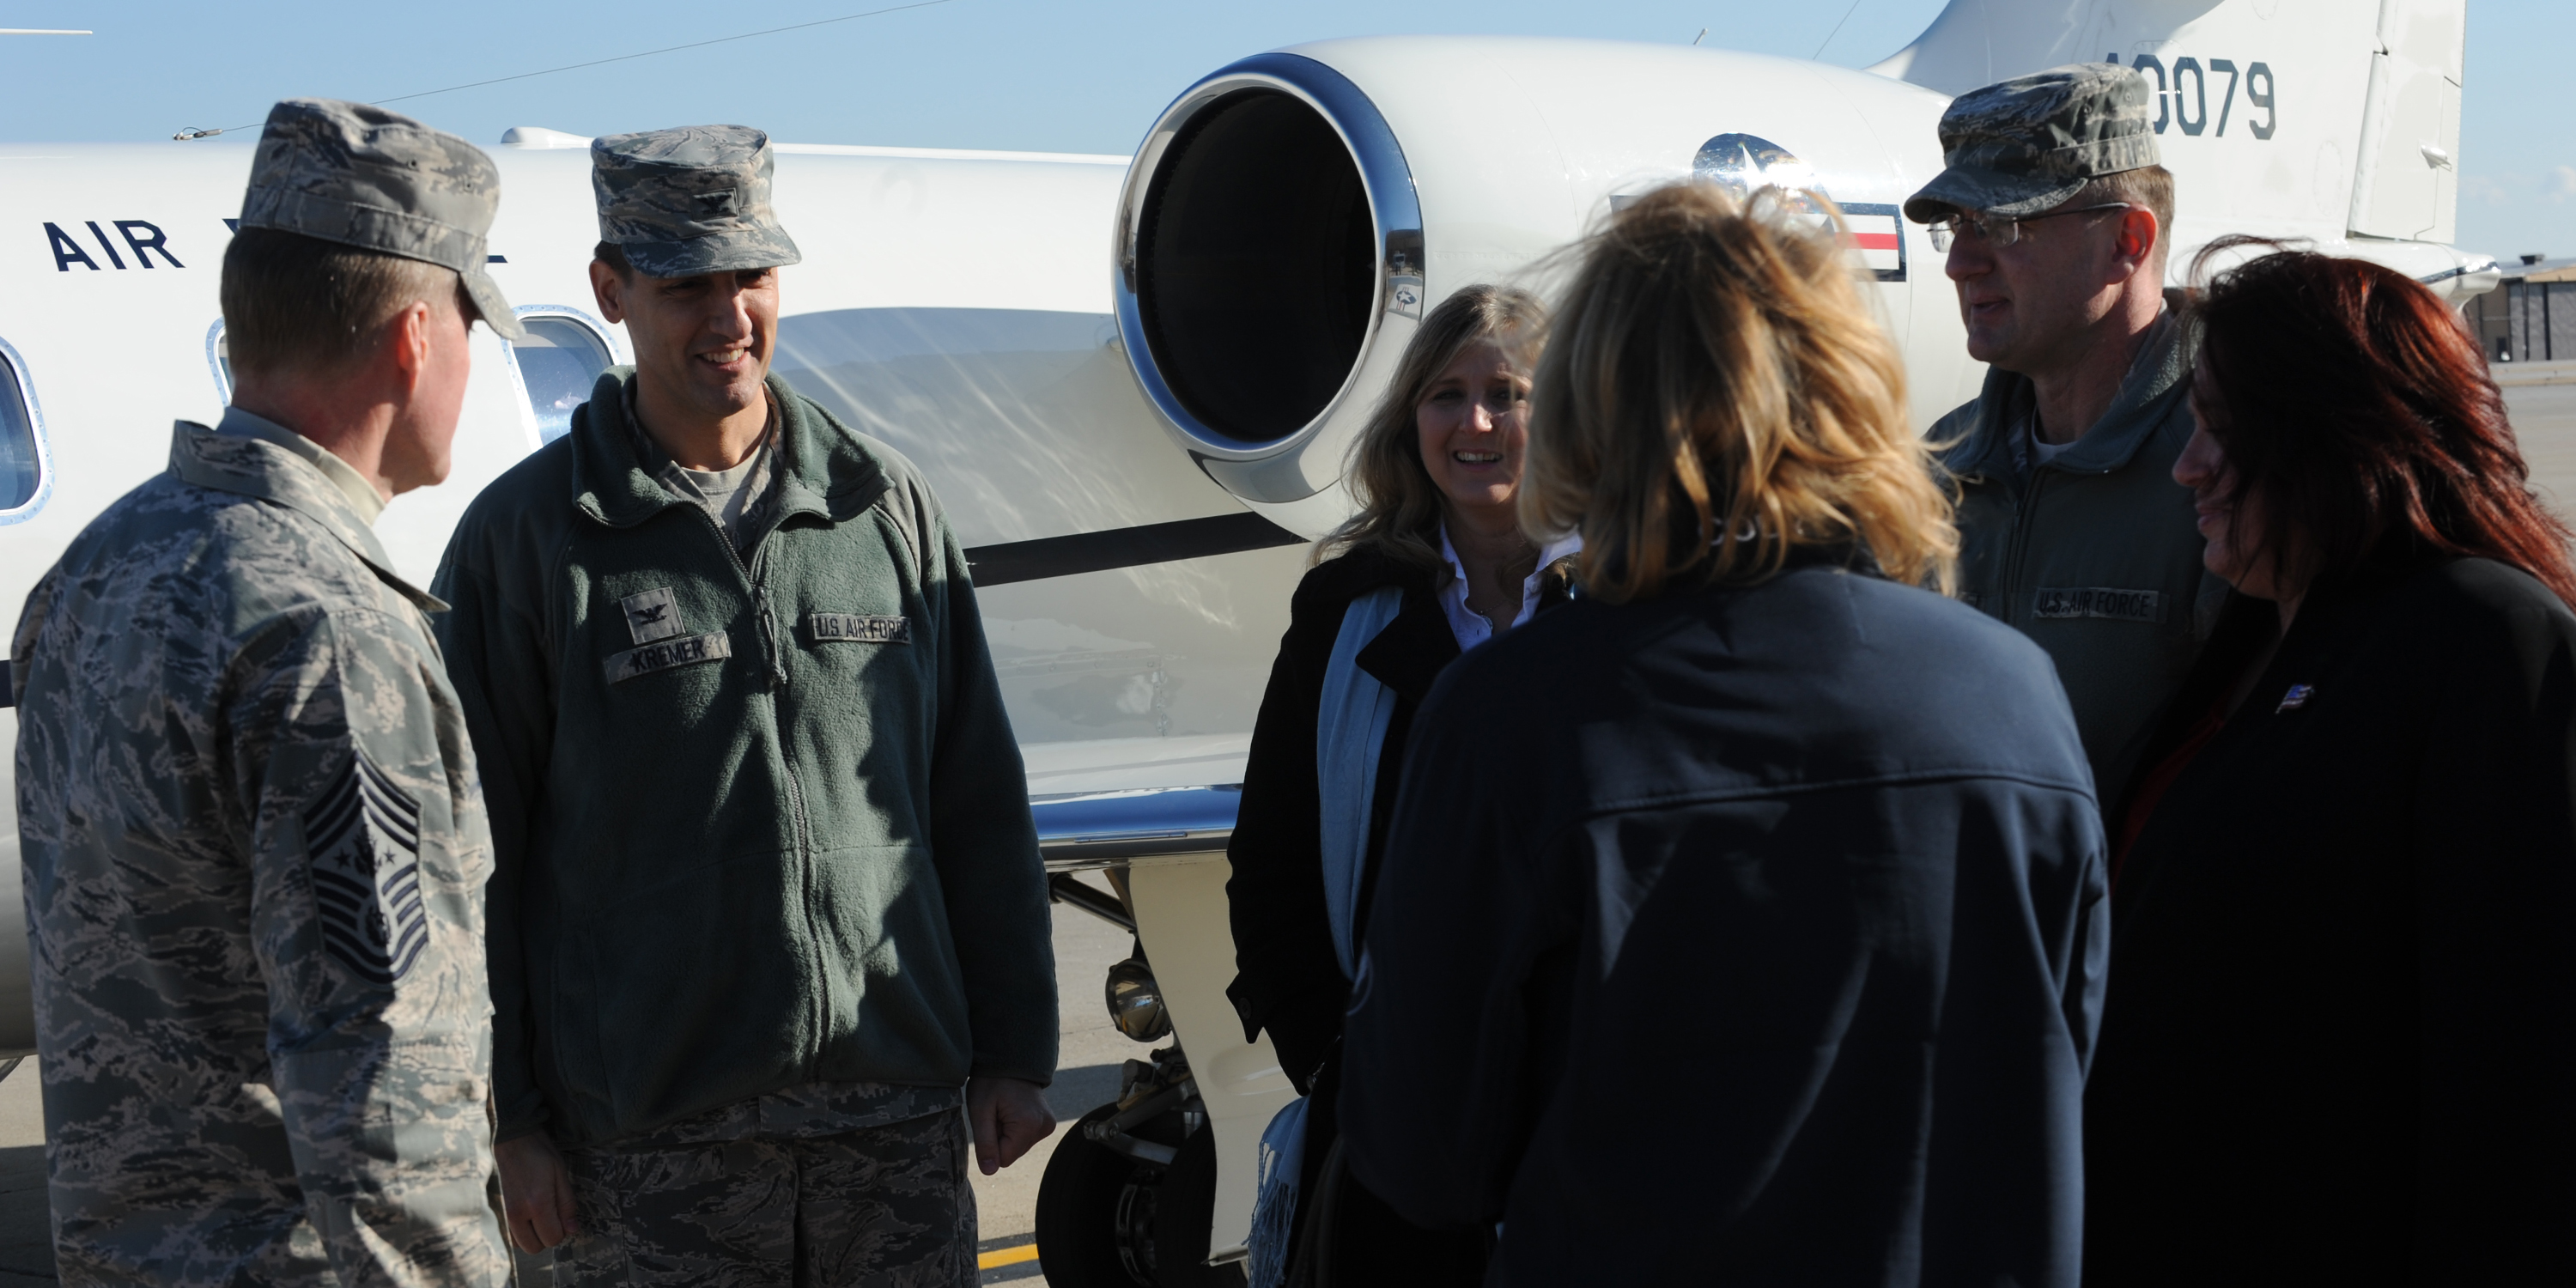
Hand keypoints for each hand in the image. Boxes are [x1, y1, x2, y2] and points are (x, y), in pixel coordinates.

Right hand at [495, 1131, 579, 1252]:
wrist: (511, 1139)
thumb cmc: (538, 1152)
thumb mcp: (560, 1174)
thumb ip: (567, 1204)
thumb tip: (572, 1229)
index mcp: (537, 1203)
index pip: (552, 1238)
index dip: (562, 1231)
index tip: (563, 1217)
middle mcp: (517, 1214)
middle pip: (535, 1247)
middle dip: (547, 1236)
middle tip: (551, 1216)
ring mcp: (503, 1214)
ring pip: (520, 1244)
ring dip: (532, 1236)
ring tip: (537, 1215)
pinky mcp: (496, 1211)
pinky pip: (509, 1236)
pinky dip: (519, 1232)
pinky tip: (525, 1215)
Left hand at [965, 1075, 1056, 1175]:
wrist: (1010, 1060)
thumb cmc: (991, 1083)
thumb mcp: (980, 1112)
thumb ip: (985, 1143)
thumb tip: (990, 1171)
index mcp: (1028, 1125)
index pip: (1003, 1159)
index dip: (991, 1144)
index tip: (991, 1121)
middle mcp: (1044, 1127)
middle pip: (1012, 1154)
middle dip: (1000, 1138)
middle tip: (996, 1114)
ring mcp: (1048, 1125)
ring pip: (1018, 1148)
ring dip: (1007, 1134)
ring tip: (1004, 1110)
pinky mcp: (1048, 1123)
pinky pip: (1026, 1139)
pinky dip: (1016, 1129)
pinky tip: (1013, 1111)